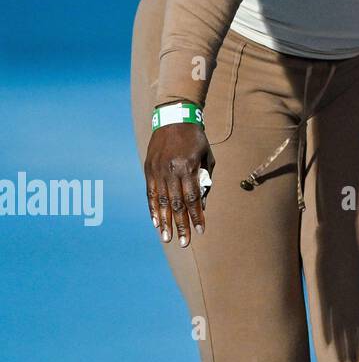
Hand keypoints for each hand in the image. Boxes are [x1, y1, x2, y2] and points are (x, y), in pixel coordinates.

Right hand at [143, 119, 211, 246]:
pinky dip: (152, 209)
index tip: (201, 231)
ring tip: (167, 238)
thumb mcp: (207, 156)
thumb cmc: (196, 139)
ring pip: (161, 201)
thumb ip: (205, 179)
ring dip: (165, 222)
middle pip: (177, 204)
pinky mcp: (148, 169)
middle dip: (181, 224)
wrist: (174, 118)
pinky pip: (150, 193)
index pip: (193, 198)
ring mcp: (157, 170)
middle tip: (184, 243)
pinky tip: (156, 223)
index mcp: (188, 167)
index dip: (197, 216)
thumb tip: (202, 203)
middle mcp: (172, 171)